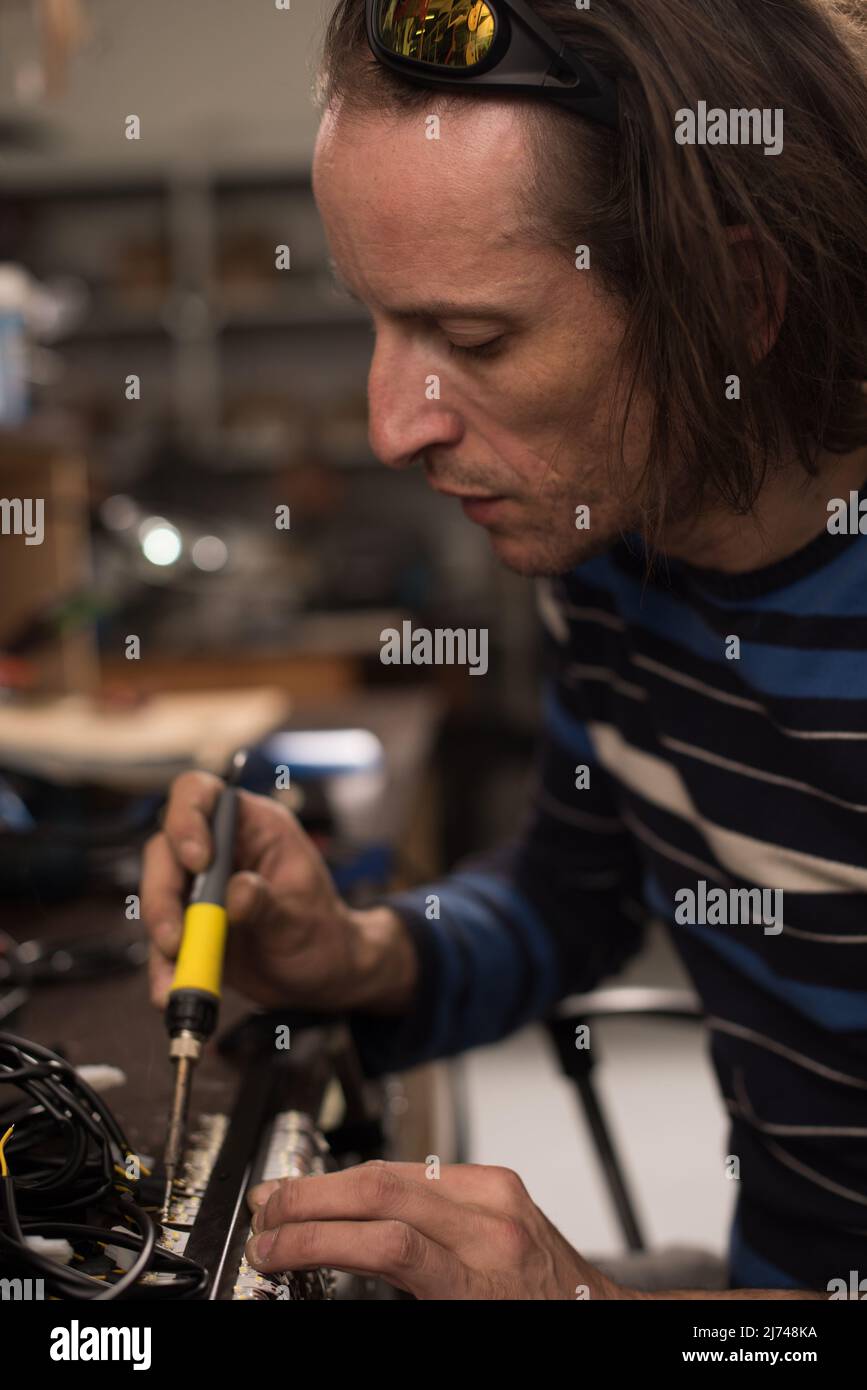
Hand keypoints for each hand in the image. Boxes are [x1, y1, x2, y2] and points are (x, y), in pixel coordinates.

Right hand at [141, 770, 388, 1012]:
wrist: (322, 976)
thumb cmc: (321, 932)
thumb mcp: (301, 918)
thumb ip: (267, 904)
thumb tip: (237, 891)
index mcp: (253, 826)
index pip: (202, 794)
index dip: (187, 819)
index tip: (198, 860)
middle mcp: (219, 850)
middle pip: (165, 849)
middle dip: (163, 893)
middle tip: (175, 937)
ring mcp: (199, 887)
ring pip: (156, 894)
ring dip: (159, 936)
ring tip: (178, 977)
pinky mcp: (188, 924)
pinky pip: (161, 939)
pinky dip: (162, 967)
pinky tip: (171, 990)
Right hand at [245, 1159, 629, 1299]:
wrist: (599, 1321)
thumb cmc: (534, 1332)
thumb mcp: (457, 1337)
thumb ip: (399, 1296)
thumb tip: (332, 1274)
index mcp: (483, 1286)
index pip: (386, 1245)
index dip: (316, 1242)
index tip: (273, 1252)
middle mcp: (494, 1231)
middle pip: (384, 1191)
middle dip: (311, 1197)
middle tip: (266, 1212)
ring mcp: (500, 1197)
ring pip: (398, 1170)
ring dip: (334, 1181)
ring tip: (290, 1196)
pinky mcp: (501, 1181)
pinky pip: (426, 1170)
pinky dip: (377, 1178)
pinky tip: (345, 1187)